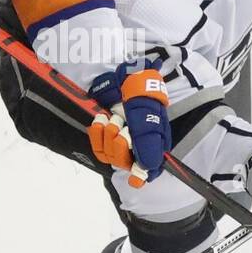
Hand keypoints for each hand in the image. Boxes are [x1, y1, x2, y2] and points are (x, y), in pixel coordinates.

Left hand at [85, 60, 170, 186]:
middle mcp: (138, 147)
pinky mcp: (105, 136)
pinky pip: (98, 146)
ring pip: (109, 155)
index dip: (140, 174)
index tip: (134, 176)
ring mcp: (120, 141)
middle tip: (122, 126)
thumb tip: (146, 169)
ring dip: (108, 135)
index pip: (147, 171)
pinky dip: (97, 133)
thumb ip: (147, 141)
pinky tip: (100, 120)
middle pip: (124, 163)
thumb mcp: (148, 116)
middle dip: (120, 145)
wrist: (127, 76)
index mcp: (154, 145)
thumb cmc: (142, 95)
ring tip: (113, 117)